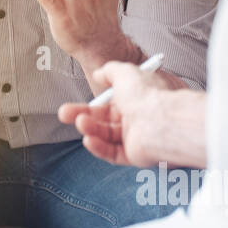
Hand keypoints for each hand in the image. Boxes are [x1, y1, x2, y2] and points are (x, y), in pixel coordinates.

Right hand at [60, 60, 206, 168]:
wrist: (163, 120)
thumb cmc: (148, 95)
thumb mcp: (125, 72)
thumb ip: (109, 71)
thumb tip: (100, 74)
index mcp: (135, 99)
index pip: (108, 104)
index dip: (90, 104)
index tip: (75, 103)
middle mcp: (136, 118)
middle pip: (103, 120)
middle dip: (83, 116)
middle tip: (65, 114)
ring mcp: (136, 137)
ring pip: (106, 136)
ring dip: (90, 129)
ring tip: (81, 124)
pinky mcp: (135, 155)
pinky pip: (112, 153)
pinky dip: (99, 147)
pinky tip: (88, 140)